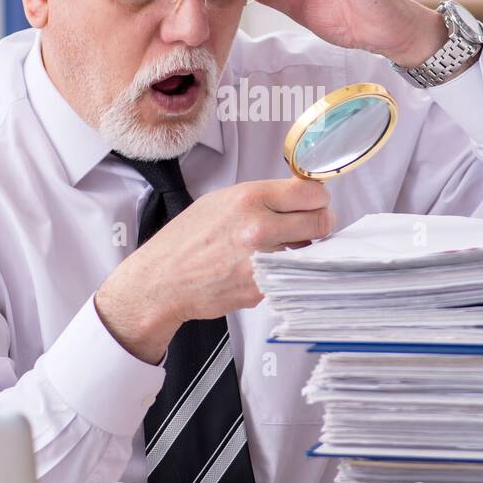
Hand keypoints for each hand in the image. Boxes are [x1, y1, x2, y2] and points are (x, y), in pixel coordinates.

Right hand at [94, 177, 334, 363]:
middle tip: (307, 228)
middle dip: (318, 224)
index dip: (317, 199)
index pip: (312, 193)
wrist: (161, 281)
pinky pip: (289, 275)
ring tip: (278, 249)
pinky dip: (283, 272)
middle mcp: (259, 228)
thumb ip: (262, 198)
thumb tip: (299, 199)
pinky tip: (260, 268)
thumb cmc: (187, 240)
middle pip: (321, 221)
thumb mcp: (221, 201)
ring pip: (310, 252)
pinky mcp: (262, 289)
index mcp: (249, 199)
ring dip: (302, 251)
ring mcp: (262, 261)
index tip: (314, 203)